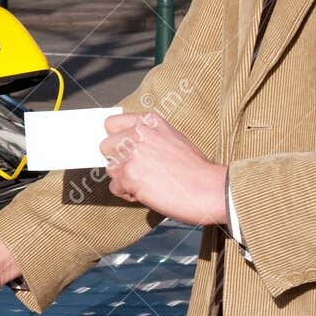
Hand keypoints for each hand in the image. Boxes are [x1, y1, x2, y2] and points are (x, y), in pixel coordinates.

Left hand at [101, 112, 228, 226]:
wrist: (210, 188)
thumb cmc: (195, 169)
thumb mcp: (172, 138)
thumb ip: (147, 138)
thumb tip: (123, 146)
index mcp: (149, 121)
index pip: (111, 124)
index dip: (115, 140)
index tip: (122, 150)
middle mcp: (139, 133)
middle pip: (105, 146)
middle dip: (118, 161)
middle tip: (138, 171)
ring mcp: (133, 153)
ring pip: (110, 168)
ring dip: (124, 180)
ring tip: (147, 183)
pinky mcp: (130, 175)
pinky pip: (115, 187)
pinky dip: (128, 194)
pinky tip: (147, 193)